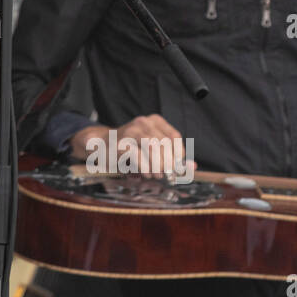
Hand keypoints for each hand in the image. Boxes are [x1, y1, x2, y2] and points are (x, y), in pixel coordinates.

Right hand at [70, 114, 195, 175]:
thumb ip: (172, 156)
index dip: (178, 155)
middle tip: (166, 175)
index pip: (174, 137)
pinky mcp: (119, 143)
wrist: (103, 144)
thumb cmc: (132, 148)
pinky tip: (145, 173)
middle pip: (164, 143)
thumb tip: (193, 166)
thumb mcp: (153, 149)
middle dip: (167, 163)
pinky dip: (144, 168)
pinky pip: (137, 156)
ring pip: (152, 147)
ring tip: (155, 175)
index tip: (176, 168)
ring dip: (156, 166)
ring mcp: (130, 130)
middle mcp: (143, 122)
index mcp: (154, 121)